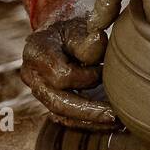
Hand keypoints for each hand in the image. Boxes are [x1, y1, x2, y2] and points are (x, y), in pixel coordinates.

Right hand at [21, 0, 116, 130]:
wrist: (58, 36)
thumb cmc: (72, 30)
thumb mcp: (79, 26)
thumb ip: (87, 37)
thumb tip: (98, 40)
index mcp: (36, 52)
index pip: (62, 75)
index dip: (87, 76)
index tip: (106, 69)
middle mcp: (31, 75)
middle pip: (57, 102)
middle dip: (89, 112)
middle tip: (116, 116)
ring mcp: (37, 91)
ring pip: (61, 115)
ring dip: (90, 122)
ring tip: (117, 123)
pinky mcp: (47, 102)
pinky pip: (65, 119)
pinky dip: (87, 123)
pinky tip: (108, 123)